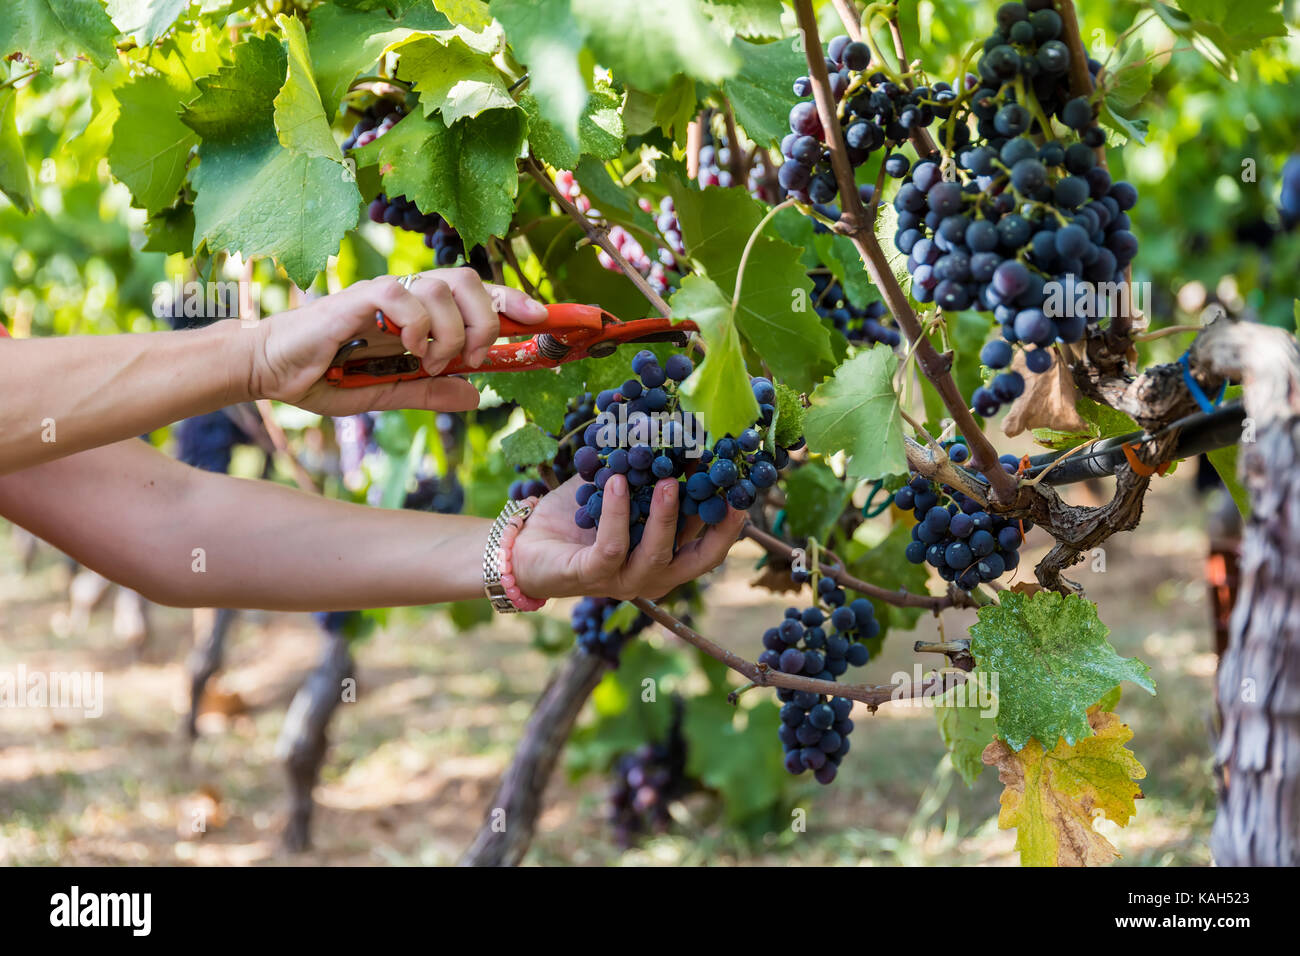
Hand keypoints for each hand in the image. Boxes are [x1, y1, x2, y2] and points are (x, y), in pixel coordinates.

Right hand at [245, 269, 548, 415]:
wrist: (269, 371)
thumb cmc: (325, 376)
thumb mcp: (389, 392)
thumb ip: (430, 391)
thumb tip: (476, 397)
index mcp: (417, 314)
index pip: (475, 294)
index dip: (512, 301)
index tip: (543, 318)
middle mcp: (405, 296)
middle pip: (470, 279)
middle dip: (488, 319)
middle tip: (475, 357)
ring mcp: (383, 293)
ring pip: (444, 287)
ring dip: (454, 330)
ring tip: (435, 361)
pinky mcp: (358, 297)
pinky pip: (405, 296)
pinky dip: (420, 325)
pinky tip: (410, 351)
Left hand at [511, 474, 745, 600]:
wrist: (523, 544)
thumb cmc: (576, 517)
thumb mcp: (621, 493)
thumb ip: (649, 475)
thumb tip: (677, 430)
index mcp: (665, 558)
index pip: (709, 546)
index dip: (730, 522)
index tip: (744, 488)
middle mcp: (651, 576)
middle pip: (699, 562)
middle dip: (718, 529)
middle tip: (727, 492)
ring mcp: (622, 581)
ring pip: (657, 554)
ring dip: (666, 515)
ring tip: (670, 480)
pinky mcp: (590, 576)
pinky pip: (612, 546)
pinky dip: (618, 512)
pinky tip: (618, 481)